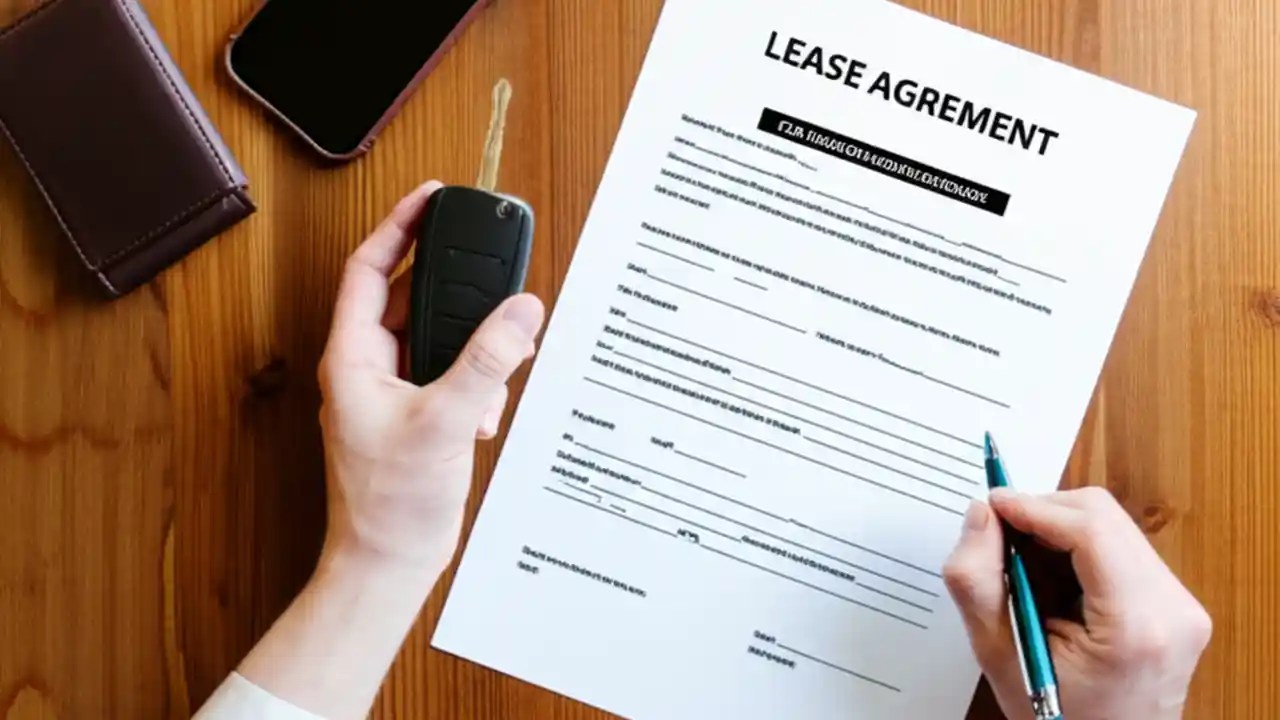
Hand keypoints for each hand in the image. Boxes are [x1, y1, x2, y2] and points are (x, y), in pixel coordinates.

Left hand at [317, 180, 545, 581]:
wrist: (388, 563)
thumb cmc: (389, 504)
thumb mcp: (444, 420)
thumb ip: (486, 361)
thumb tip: (519, 311)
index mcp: (352, 357)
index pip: (371, 269)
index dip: (399, 226)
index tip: (430, 197)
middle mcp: (367, 369)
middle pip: (410, 300)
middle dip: (453, 291)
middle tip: (487, 271)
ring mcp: (390, 394)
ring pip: (436, 341)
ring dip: (472, 347)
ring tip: (496, 361)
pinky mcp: (415, 418)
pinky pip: (449, 377)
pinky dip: (475, 384)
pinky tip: (484, 411)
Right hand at [943, 487, 1211, 719]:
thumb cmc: (1057, 718)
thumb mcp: (997, 654)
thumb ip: (976, 580)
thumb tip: (982, 514)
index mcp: (1137, 626)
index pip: (1091, 529)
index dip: (1035, 506)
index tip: (993, 505)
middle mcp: (1174, 608)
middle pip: (1104, 516)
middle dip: (1044, 514)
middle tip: (1001, 539)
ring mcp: (1183, 604)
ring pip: (1113, 525)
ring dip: (1061, 531)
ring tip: (1028, 571)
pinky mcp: (1178, 603)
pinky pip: (1123, 546)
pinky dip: (1080, 548)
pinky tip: (1056, 582)